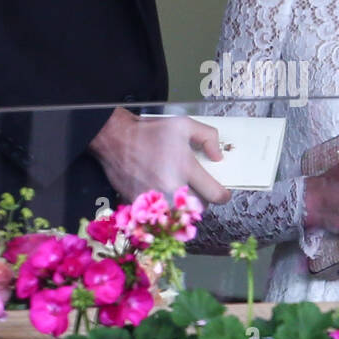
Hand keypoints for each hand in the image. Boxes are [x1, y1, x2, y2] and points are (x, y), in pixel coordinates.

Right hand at [89, 109, 231, 205]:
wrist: (114, 139)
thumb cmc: (148, 132)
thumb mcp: (183, 124)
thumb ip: (208, 137)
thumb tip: (218, 156)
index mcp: (185, 167)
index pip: (214, 194)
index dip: (223, 195)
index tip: (224, 193)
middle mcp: (171, 186)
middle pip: (200, 207)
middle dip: (204, 199)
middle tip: (199, 188)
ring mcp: (155, 198)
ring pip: (181, 213)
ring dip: (184, 205)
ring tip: (180, 190)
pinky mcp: (140, 205)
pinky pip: (161, 213)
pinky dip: (164, 207)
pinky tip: (161, 191)